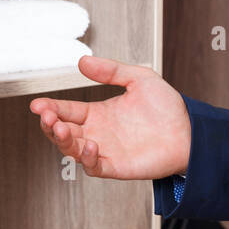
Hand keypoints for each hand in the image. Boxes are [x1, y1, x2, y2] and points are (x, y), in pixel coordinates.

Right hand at [29, 55, 190, 180]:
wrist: (190, 130)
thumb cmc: (167, 108)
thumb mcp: (139, 78)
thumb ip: (112, 70)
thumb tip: (83, 61)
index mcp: (99, 113)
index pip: (67, 111)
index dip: (51, 108)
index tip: (38, 104)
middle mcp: (98, 132)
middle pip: (63, 132)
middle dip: (51, 125)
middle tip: (46, 115)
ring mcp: (106, 150)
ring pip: (73, 150)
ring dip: (63, 141)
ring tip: (61, 128)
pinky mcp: (117, 166)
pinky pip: (94, 167)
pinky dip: (88, 159)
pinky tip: (90, 145)